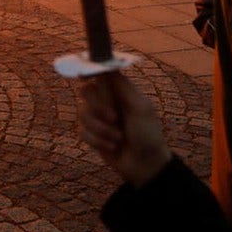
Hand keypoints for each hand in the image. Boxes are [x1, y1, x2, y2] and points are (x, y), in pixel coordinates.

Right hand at [75, 71, 172, 186]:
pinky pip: (83, 132)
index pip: (101, 74)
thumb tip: (106, 66)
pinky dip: (98, 140)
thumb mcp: (139, 107)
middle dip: (98, 107)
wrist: (145, 164)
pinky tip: (112, 147)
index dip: (89, 71)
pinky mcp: (93, 135)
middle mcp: (107, 102)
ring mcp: (99, 119)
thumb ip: (122, 86)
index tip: (83, 75)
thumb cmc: (148, 134)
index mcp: (120, 91)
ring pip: (82, 113)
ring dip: (101, 129)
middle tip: (114, 118)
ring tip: (118, 138)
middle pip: (86, 91)